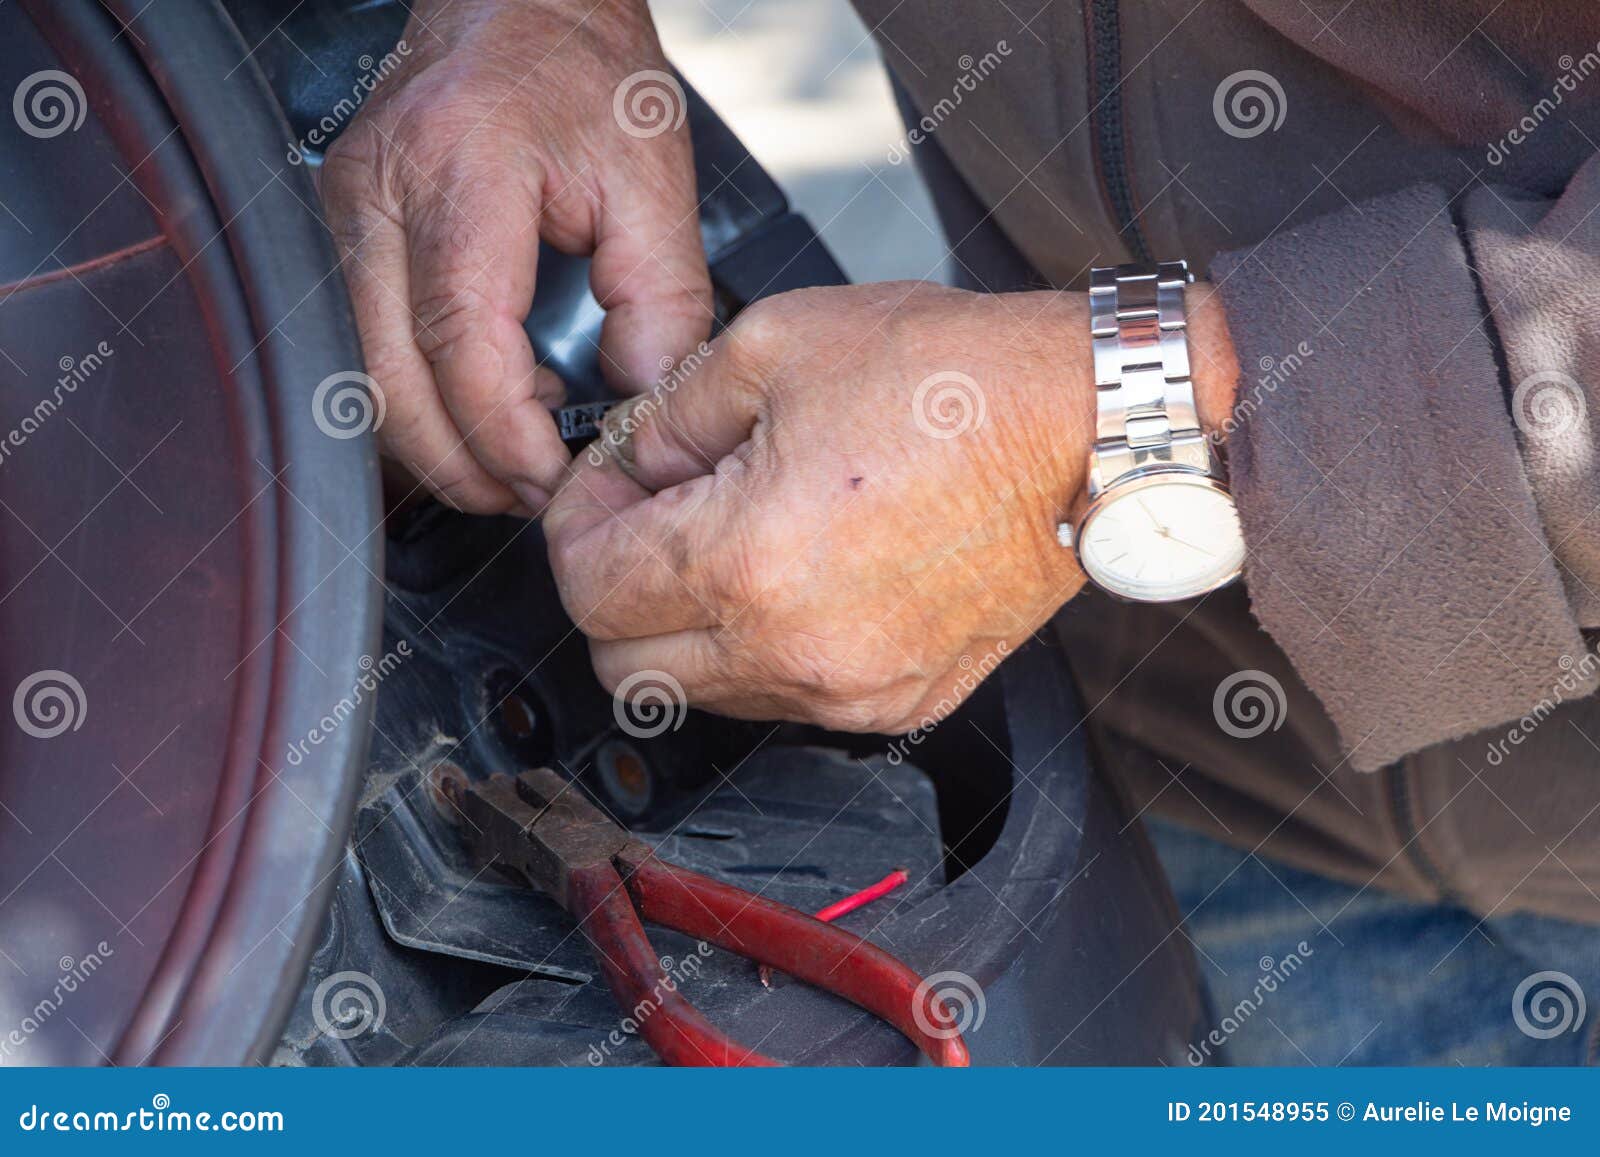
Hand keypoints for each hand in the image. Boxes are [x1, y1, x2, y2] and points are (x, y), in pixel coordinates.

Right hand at [320, 0, 711, 513]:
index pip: (461, 344)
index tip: (556, 477)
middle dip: (462, 467)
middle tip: (532, 495)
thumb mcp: (655, 182)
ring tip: (522, 451)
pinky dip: (427, 398)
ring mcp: (347, 211)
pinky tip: (493, 396)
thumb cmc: (584, 70)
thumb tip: (640, 405)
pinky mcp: (346, 229)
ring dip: (441, 442)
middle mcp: (379, 192)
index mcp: (461, 169)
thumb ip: (663, 304)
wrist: (518, 4)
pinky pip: (371, 346)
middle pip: (389, 382)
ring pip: (366, 378)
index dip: (506, 435)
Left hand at [544, 282, 1235, 731]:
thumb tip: (628, 459)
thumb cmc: (956, 380)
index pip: (587, 587)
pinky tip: (805, 573)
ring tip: (741, 533)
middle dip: (615, 588)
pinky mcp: (901, 704)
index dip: (576, 525)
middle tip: (655, 514)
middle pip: (624, 664)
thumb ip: (667, 414)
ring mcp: (851, 692)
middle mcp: (792, 651)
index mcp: (745, 562)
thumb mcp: (776, 345)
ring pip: (702, 693)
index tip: (608, 484)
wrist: (1089, 431)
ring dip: (688, 623)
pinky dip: (766, 648)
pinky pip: (787, 699)